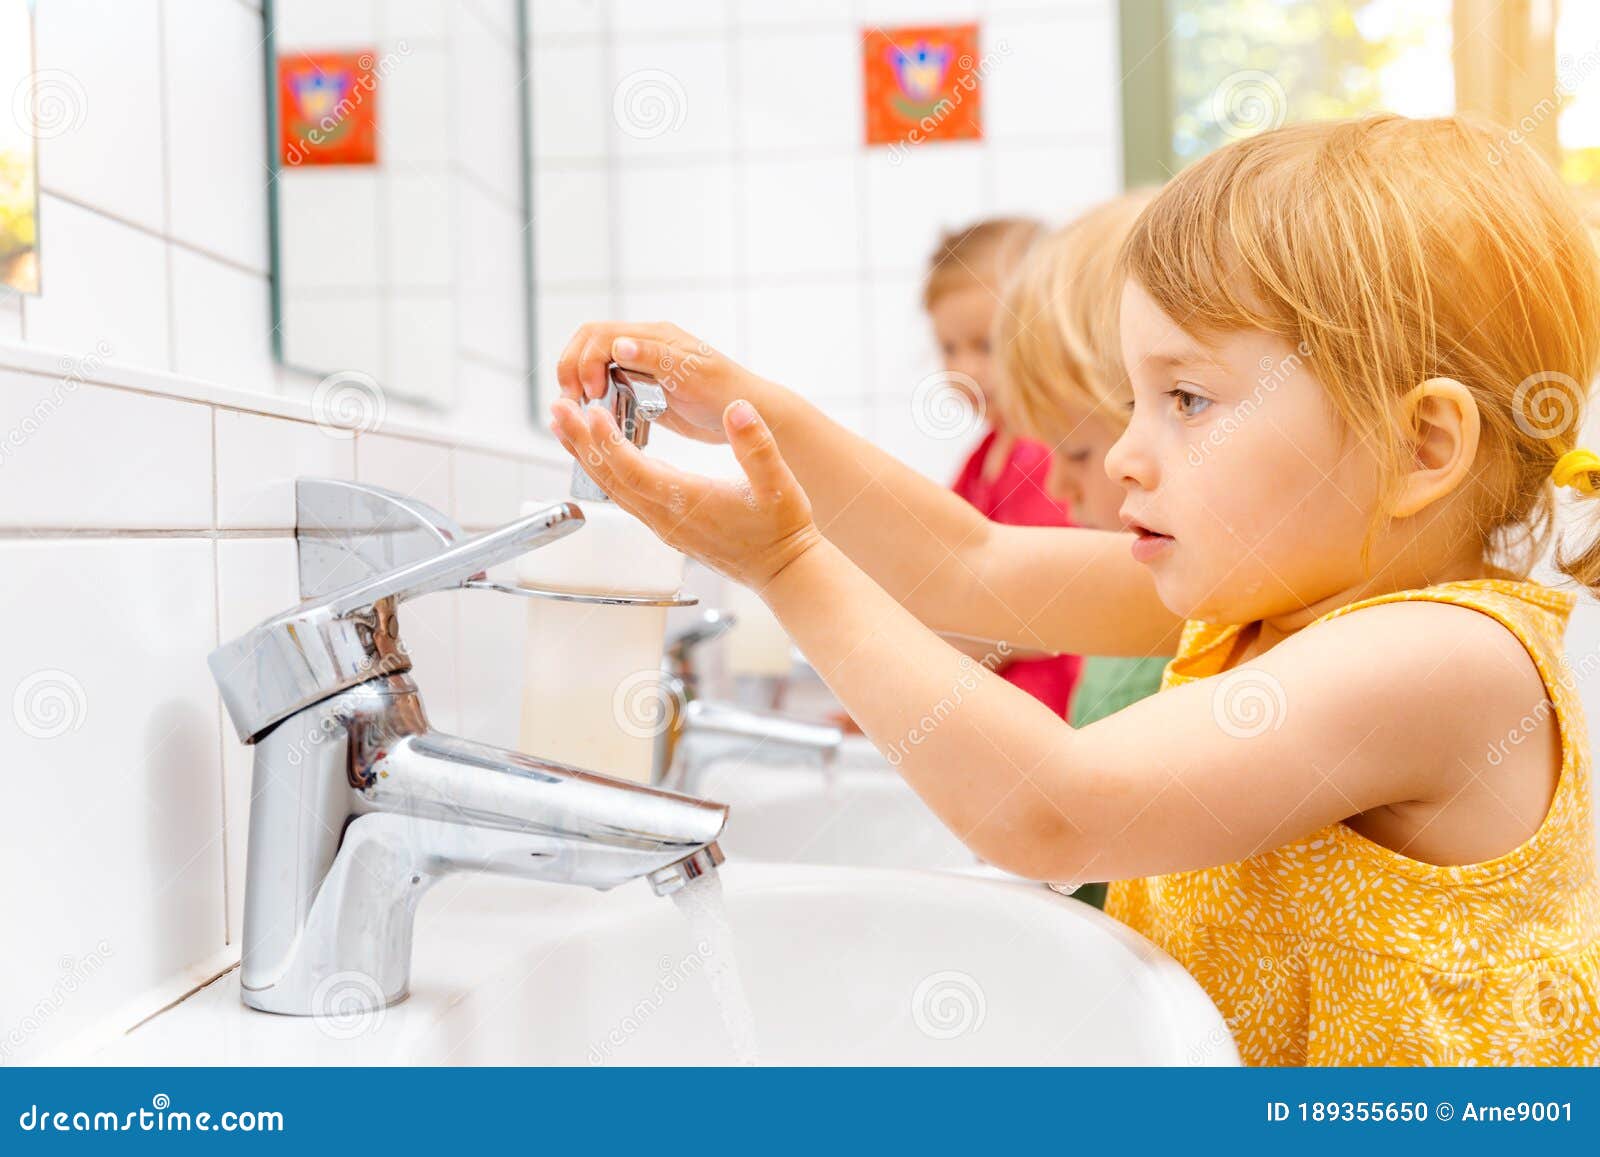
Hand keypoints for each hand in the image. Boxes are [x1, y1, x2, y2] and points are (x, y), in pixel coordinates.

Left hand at [549, 395, 822, 589]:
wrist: (783, 570)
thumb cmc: (782, 529)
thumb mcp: (777, 482)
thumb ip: (756, 445)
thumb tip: (738, 409)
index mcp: (687, 502)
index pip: (633, 470)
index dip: (608, 442)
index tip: (589, 412)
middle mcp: (666, 517)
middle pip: (610, 478)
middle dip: (580, 443)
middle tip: (556, 409)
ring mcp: (662, 524)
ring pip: (612, 488)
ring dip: (586, 456)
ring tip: (564, 424)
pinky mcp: (666, 525)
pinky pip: (624, 495)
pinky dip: (605, 470)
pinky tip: (597, 453)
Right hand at [555, 322, 775, 445]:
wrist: (751, 416)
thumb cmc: (729, 394)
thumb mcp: (693, 376)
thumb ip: (656, 358)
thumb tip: (619, 345)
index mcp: (656, 336)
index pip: (599, 335)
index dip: (584, 362)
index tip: (591, 394)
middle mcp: (646, 346)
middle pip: (589, 343)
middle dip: (573, 369)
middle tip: (575, 402)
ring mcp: (644, 366)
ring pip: (595, 362)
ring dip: (580, 382)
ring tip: (580, 411)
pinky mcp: (645, 387)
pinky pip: (609, 381)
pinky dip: (595, 395)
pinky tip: (595, 415)